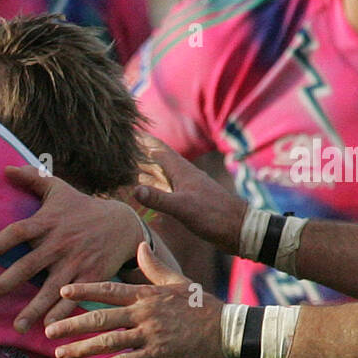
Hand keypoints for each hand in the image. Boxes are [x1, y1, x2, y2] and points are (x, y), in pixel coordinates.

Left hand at [0, 165, 149, 333]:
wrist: (123, 224)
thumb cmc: (83, 207)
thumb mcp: (59, 190)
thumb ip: (33, 178)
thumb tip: (5, 168)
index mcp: (48, 222)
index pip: (20, 231)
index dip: (2, 241)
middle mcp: (59, 244)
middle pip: (29, 265)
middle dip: (5, 283)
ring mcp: (75, 263)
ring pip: (50, 289)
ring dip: (33, 309)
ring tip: (17, 326)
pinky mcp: (90, 277)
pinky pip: (74, 298)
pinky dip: (63, 314)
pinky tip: (50, 329)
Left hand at [45, 243, 224, 357]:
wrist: (228, 329)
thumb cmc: (202, 306)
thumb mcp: (178, 281)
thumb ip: (154, 266)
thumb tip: (140, 246)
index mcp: (146, 294)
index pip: (108, 289)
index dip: (83, 289)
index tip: (61, 291)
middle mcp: (144, 312)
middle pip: (100, 316)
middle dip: (71, 323)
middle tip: (47, 329)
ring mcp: (150, 333)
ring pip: (108, 340)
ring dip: (81, 347)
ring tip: (59, 353)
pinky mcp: (158, 354)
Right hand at [132, 138, 246, 253]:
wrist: (239, 229)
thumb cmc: (214, 216)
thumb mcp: (184, 207)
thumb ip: (159, 199)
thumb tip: (135, 190)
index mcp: (182, 171)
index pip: (157, 148)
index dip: (142, 138)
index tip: (125, 128)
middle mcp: (182, 175)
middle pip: (156, 159)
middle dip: (138, 153)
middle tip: (118, 148)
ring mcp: (185, 187)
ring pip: (159, 173)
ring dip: (143, 169)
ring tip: (125, 166)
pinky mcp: (187, 200)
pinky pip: (164, 188)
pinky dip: (151, 186)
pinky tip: (145, 191)